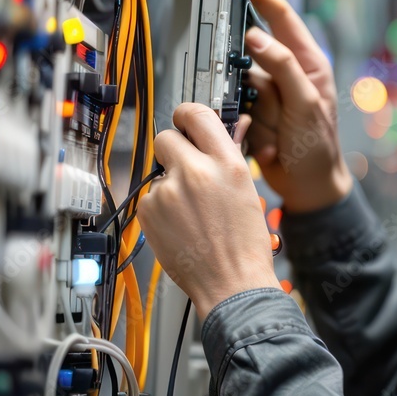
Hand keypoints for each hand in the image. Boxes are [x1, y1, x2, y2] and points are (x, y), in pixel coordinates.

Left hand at [140, 103, 277, 319]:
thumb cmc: (245, 242)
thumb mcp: (246, 189)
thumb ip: (231, 153)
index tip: (184, 120)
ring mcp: (169, 192)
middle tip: (187, 170)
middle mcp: (196, 172)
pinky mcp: (150, 211)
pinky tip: (182, 224)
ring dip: (171, 184)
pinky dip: (162, 207)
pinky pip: (151, 197)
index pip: (195, 113)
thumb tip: (230, 127)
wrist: (232, 282)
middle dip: (174, 150)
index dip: (186, 114)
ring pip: (159, 172)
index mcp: (226, 163)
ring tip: (193, 211)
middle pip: (166, 137)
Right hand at [240, 0, 352, 212]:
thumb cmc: (319, 148)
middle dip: (260, 94)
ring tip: (280, 137)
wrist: (310, 188)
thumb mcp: (306, 104)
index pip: (285, 21)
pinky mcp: (256, 116)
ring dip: (260, 120)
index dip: (265, 2)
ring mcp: (270, 97)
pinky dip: (254, 134)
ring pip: (243, 90)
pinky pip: (239, 113)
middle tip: (274, 113)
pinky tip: (272, 147)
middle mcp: (288, 76)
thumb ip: (283, 67)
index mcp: (308, 65)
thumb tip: (258, 37)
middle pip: (253, 61)